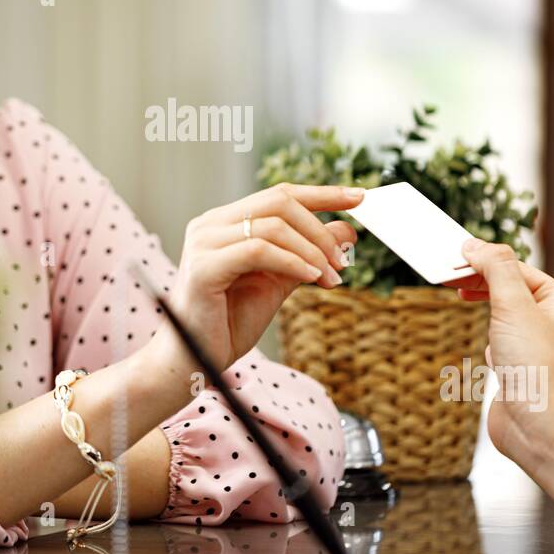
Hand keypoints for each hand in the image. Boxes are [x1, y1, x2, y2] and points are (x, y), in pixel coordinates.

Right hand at [159, 183, 361, 374]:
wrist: (195, 360)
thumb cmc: (230, 322)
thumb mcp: (279, 282)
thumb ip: (308, 254)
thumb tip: (347, 230)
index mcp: (225, 222)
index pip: (279, 194)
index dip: (321, 193)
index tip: (358, 197)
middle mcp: (211, 224)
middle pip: (279, 202)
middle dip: (319, 228)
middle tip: (342, 260)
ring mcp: (204, 242)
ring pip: (272, 225)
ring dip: (312, 250)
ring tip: (331, 278)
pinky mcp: (204, 266)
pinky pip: (258, 250)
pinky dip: (293, 262)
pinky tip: (311, 277)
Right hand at [444, 238, 553, 465]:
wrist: (539, 427)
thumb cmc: (536, 370)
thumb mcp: (513, 306)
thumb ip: (496, 269)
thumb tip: (476, 245)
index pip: (518, 268)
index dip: (485, 260)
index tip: (455, 256)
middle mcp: (553, 322)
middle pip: (509, 288)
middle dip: (480, 281)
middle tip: (450, 274)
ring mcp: (536, 346)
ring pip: (503, 314)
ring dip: (484, 308)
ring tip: (461, 297)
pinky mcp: (520, 368)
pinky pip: (499, 342)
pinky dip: (488, 341)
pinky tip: (489, 351)